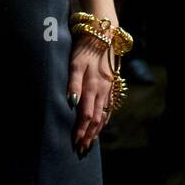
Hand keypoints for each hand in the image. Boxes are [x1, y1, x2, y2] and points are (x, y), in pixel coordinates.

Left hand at [68, 34, 115, 155]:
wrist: (103, 35)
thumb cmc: (85, 49)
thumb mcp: (75, 63)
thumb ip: (73, 84)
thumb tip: (72, 104)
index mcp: (92, 87)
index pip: (86, 116)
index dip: (81, 131)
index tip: (75, 143)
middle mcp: (103, 91)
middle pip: (96, 119)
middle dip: (89, 136)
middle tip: (81, 149)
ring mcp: (109, 89)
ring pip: (104, 115)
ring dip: (97, 131)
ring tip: (90, 143)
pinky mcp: (112, 86)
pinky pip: (110, 107)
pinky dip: (105, 119)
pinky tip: (102, 125)